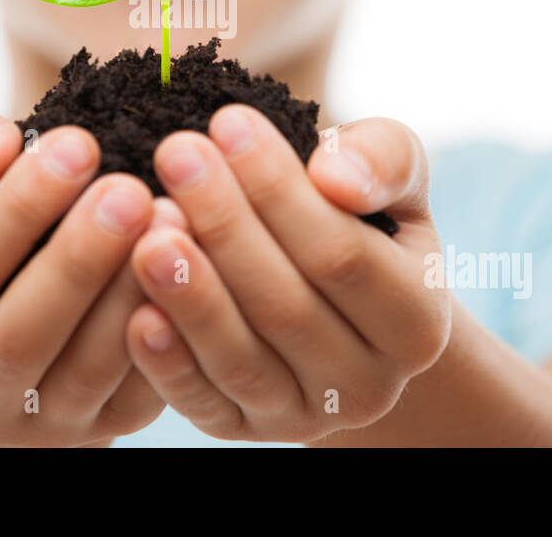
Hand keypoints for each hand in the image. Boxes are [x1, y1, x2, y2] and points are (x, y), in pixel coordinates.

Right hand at [0, 106, 178, 445]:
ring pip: (90, 367)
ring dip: (133, 290)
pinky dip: (174, 324)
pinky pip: (146, 384)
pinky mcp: (111, 426)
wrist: (28, 312)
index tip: (76, 143)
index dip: (16, 208)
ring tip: (175, 215)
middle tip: (131, 189)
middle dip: (77, 258)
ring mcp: (42, 426)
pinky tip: (199, 260)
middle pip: (19, 335)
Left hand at [123, 105, 448, 441]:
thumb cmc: (355, 212)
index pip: (344, 256)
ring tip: (147, 226)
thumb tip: (337, 177)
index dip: (281, 191)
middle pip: (286, 307)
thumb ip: (382, 159)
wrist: (328, 292)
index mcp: (417, 323)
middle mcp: (370, 386)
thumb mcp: (388, 175)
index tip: (227, 122)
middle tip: (174, 153)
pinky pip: (199, 400)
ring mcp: (304, 416)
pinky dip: (165, 360)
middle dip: (226, 224)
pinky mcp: (241, 430)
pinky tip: (133, 310)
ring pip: (240, 359)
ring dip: (190, 294)